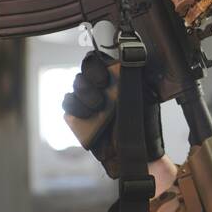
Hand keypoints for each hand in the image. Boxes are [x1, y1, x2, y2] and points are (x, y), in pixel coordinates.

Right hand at [63, 49, 163, 179]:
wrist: (137, 151)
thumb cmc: (143, 123)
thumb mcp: (144, 97)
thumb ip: (132, 79)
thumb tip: (125, 64)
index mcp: (114, 76)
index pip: (96, 60)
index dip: (95, 68)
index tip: (104, 82)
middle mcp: (99, 86)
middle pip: (81, 73)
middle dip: (88, 88)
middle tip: (100, 103)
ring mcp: (87, 101)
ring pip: (73, 90)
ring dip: (81, 101)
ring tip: (95, 112)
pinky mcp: (78, 117)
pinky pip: (67, 106)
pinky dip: (73, 110)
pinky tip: (86, 117)